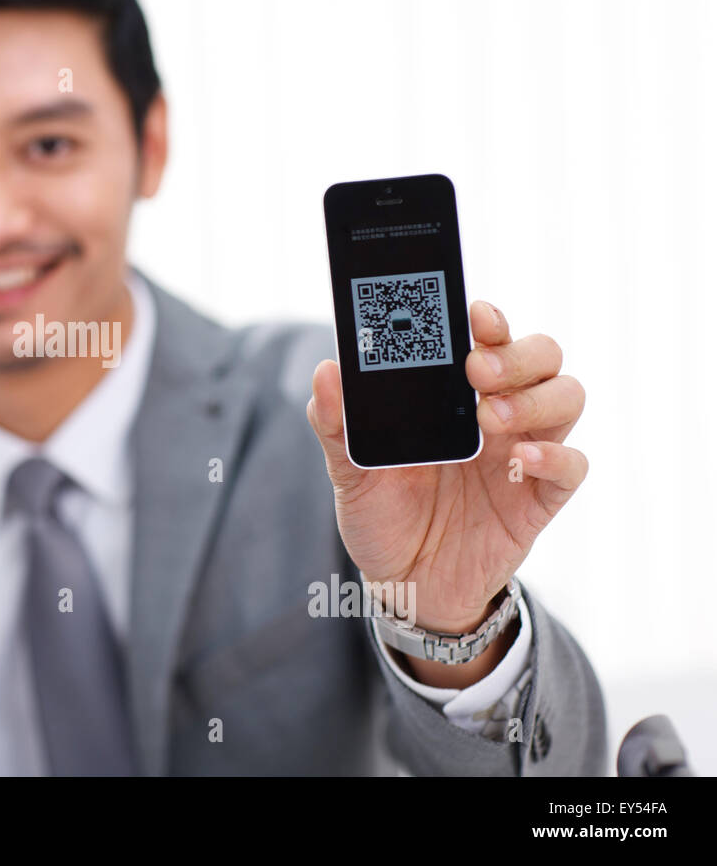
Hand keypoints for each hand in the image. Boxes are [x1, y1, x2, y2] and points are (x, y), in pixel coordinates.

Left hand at [305, 300, 587, 633]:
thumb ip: (336, 424)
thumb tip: (326, 372)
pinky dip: (555, 457)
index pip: (488, 339)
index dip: (490, 320)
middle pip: (542, 357)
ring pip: (567, 397)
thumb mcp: (349, 472)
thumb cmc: (382, 516)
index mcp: (454, 396)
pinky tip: (518, 460)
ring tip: (491, 416)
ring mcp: (522, 454)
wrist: (403, 585)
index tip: (475, 313)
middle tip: (476, 370)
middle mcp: (497, 414)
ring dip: (536, 397)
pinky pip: (572, 467)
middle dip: (516, 354)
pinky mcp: (539, 499)